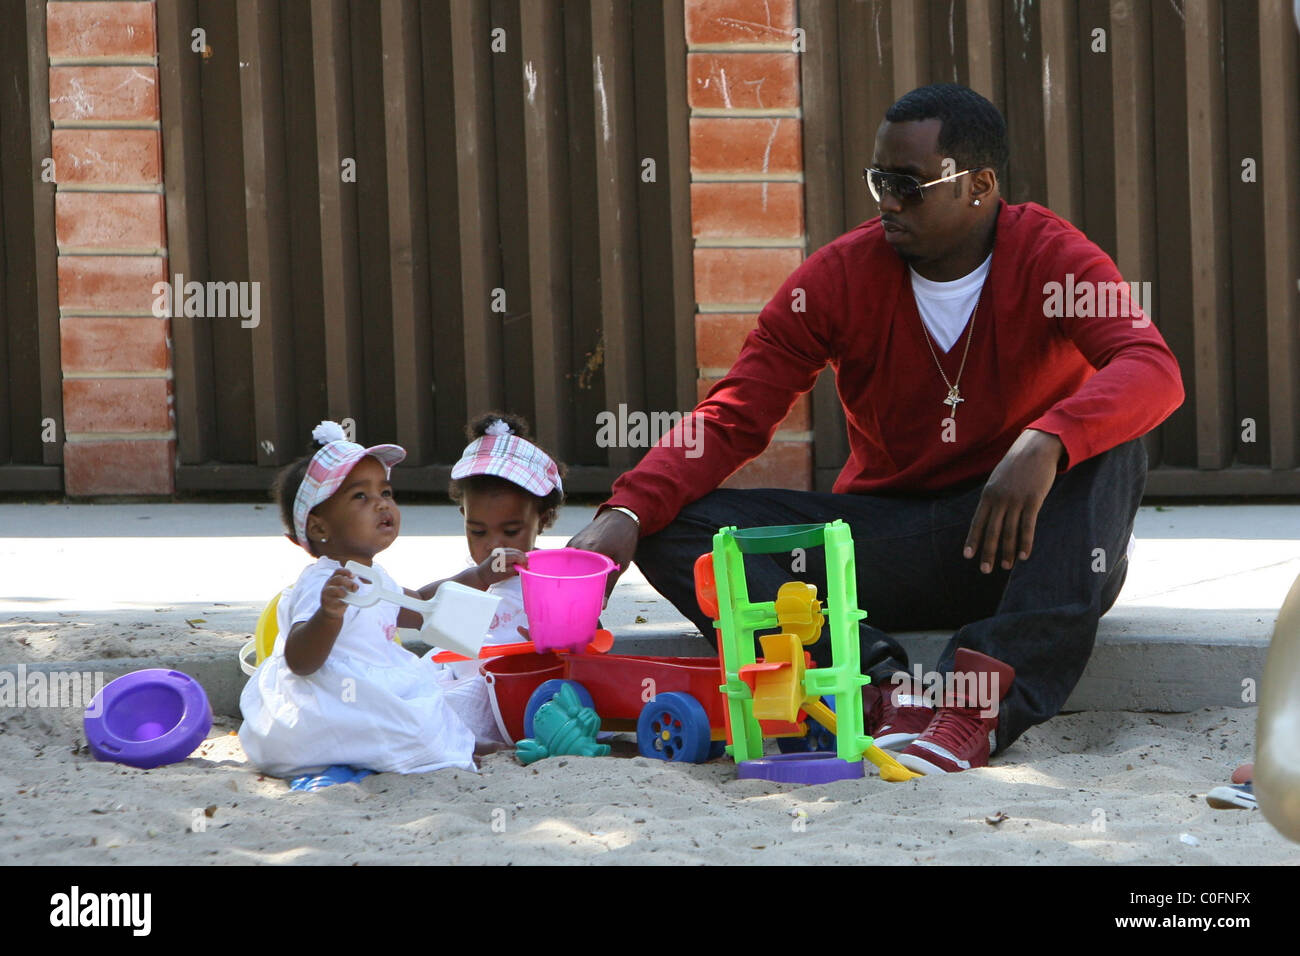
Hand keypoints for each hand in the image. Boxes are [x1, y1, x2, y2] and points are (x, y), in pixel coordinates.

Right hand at [319, 568, 357, 618]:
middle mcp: (328, 585)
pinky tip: (344, 604)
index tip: (353, 575)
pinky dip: (341, 603)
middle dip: (348, 582)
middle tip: (355, 586)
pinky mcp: (325, 603)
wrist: (332, 611)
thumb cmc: (341, 598)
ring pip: (334, 590)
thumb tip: (359, 585)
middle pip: (337, 579)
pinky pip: (334, 602)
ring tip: (347, 596)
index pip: (338, 571)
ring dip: (344, 593)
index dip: (346, 571)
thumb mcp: (346, 590)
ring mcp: (325, 594)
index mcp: (333, 579)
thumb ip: (353, 586)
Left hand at [473, 547, 528, 587]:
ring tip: (523, 565)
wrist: (481, 575)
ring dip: (520, 557)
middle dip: (523, 559)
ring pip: (515, 551)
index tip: (527, 568)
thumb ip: (515, 569)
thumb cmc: (492, 576)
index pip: (517, 556)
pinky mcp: (500, 551)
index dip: (524, 562)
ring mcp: (500, 549)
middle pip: (517, 552)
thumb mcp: (505, 575)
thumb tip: (525, 567)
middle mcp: (500, 550)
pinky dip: (516, 556)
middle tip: (527, 567)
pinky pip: (511, 551)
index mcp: (501, 556)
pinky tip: (518, 561)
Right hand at [567, 509, 638, 603]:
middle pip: (563, 572)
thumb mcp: (621, 564)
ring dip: (566, 577)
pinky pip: (567, 559)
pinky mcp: (573, 541)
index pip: (570, 575)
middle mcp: (576, 547)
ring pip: (563, 565)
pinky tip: (575, 578)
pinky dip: (569, 568)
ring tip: (569, 592)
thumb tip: (602, 607)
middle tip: (566, 601)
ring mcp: (572, 543)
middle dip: (564, 586)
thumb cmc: (624, 540)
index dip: (566, 590)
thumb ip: (609, 585)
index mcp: (589, 551)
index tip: (566, 603)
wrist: (621, 516)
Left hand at [963, 430, 1064, 572]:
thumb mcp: (998, 479)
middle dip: (988, 552)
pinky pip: (1028, 526)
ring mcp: (1016, 500)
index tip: (968, 556)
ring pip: (1009, 531)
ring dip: (1007, 552)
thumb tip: (990, 516)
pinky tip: (1024, 556)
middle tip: (985, 570)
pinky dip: (1025, 542)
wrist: (1036, 448)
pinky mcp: (1033, 500)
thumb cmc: (1017, 465)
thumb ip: (993, 497)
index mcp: (988, 495)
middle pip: (992, 531)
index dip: (973, 540)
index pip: (978, 522)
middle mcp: (999, 499)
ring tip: (1006, 567)